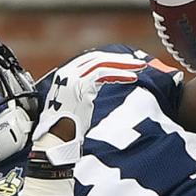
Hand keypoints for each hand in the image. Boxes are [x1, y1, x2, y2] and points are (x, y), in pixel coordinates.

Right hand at [32, 51, 146, 161]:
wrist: (56, 137)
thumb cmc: (65, 126)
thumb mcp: (73, 102)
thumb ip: (83, 90)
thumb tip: (98, 86)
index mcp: (65, 73)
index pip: (91, 59)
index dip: (109, 58)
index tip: (124, 61)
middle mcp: (68, 72)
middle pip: (98, 58)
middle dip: (119, 59)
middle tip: (137, 61)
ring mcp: (74, 77)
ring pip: (103, 64)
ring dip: (124, 65)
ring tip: (140, 67)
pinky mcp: (82, 85)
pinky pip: (104, 74)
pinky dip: (120, 74)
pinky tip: (132, 77)